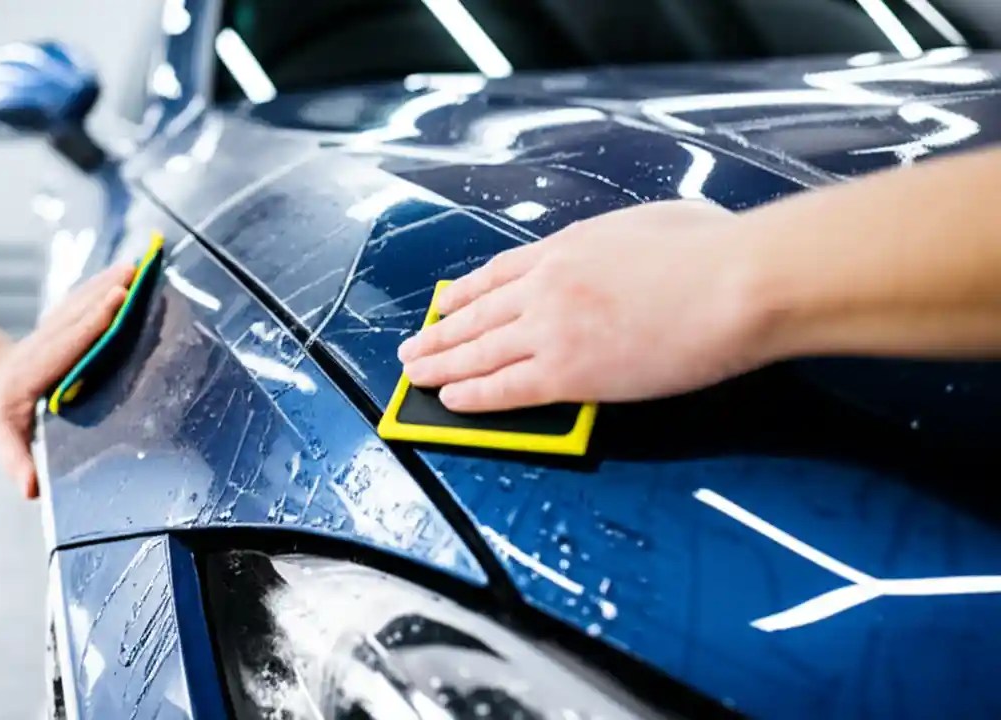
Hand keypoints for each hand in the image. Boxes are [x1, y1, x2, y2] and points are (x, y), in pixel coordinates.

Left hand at [0, 264, 135, 497]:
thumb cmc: (1, 414)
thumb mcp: (4, 439)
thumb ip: (16, 462)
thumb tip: (31, 489)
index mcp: (35, 369)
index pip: (67, 343)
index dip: (91, 323)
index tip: (114, 302)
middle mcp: (46, 342)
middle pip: (78, 315)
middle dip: (105, 294)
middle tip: (134, 276)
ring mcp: (55, 328)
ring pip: (82, 300)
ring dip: (109, 281)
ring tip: (138, 264)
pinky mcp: (65, 321)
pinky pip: (86, 299)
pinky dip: (107, 283)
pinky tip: (131, 269)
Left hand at [397, 201, 769, 411]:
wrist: (737, 281)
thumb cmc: (714, 248)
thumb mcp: (650, 221)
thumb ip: (615, 240)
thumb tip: (617, 249)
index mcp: (565, 248)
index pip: (496, 275)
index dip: (463, 295)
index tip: (443, 305)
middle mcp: (546, 287)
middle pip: (476, 315)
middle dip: (439, 334)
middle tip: (413, 348)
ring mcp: (552, 330)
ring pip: (479, 353)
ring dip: (441, 367)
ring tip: (415, 376)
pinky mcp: (569, 373)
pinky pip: (506, 389)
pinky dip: (474, 396)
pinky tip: (451, 400)